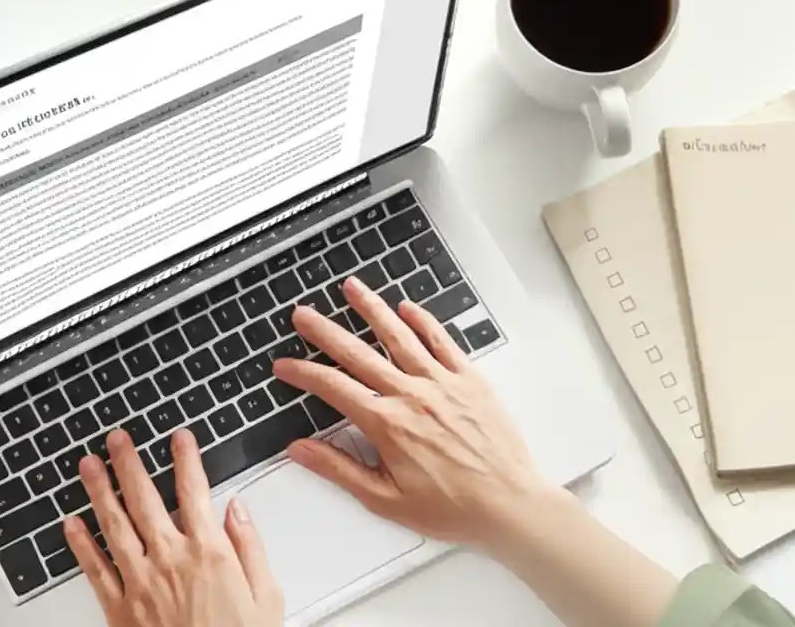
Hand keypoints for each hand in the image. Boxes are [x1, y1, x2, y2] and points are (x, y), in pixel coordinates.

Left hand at [63, 429, 282, 626]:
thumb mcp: (267, 597)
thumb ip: (251, 549)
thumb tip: (238, 511)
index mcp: (209, 553)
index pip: (194, 490)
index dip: (186, 459)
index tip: (179, 438)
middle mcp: (170, 560)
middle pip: (144, 499)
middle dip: (129, 463)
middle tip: (117, 439)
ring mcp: (141, 583)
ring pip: (113, 525)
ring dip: (98, 490)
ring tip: (88, 465)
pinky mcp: (120, 609)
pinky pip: (95, 569)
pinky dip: (80, 544)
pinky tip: (71, 524)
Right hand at [272, 276, 563, 552]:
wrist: (510, 505)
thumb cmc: (453, 508)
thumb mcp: (385, 499)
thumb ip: (339, 469)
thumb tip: (300, 449)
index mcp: (388, 424)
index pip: (333, 388)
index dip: (303, 373)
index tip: (284, 365)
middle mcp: (413, 395)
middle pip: (358, 353)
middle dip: (324, 331)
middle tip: (302, 314)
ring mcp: (443, 383)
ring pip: (399, 335)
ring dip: (371, 309)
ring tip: (351, 288)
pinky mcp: (470, 380)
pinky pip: (442, 341)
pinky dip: (422, 321)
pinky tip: (407, 308)